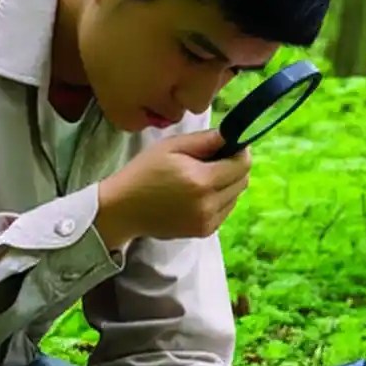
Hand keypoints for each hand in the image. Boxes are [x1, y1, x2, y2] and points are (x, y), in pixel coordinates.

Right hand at [94, 130, 249, 247]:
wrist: (123, 209)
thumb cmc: (143, 173)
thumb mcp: (170, 147)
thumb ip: (204, 140)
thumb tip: (232, 134)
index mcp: (202, 180)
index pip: (242, 164)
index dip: (241, 151)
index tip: (231, 144)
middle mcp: (209, 204)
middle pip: (242, 181)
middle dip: (235, 166)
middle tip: (217, 158)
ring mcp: (208, 221)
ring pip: (236, 197)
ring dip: (228, 184)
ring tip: (204, 177)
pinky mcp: (204, 231)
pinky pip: (225, 211)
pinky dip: (220, 199)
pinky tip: (200, 193)